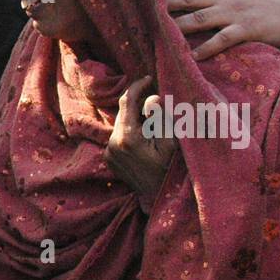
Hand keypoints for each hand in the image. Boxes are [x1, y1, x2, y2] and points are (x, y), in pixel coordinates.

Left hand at [106, 75, 178, 212]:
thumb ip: (161, 118)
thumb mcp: (172, 142)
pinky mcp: (109, 159)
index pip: (127, 101)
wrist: (159, 200)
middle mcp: (112, 144)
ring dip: (136, 118)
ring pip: (122, 124)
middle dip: (139, 102)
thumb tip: (151, 99)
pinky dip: (132, 130)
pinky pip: (119, 136)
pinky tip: (147, 136)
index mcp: (127, 137)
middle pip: (124, 112)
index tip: (148, 78)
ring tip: (155, 119)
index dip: (138, 86)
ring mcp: (108, 152)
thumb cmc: (170, 170)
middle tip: (157, 98)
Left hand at [166, 0, 279, 61]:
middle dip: (165, 1)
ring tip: (160, 33)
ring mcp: (234, 13)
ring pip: (201, 18)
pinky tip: (192, 56)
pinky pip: (222, 39)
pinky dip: (207, 48)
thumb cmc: (257, 7)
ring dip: (179, 25)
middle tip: (142, 5)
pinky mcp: (246, 29)